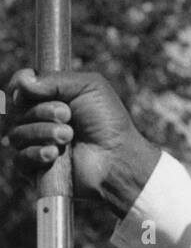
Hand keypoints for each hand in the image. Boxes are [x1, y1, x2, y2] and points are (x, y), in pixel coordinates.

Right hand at [3, 69, 159, 214]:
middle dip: (43, 110)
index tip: (27, 84)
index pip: (19, 86)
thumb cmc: (107, 120)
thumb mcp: (89, 87)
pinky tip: (55, 154)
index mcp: (49, 96)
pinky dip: (38, 153)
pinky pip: (20, 158)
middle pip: (17, 109)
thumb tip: (22, 82)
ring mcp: (34, 143)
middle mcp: (38, 119)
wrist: (116, 156)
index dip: (20, 83)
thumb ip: (55, 79)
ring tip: (68, 136)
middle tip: (68, 115)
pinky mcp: (34, 168)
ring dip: (44, 132)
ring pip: (17, 134)